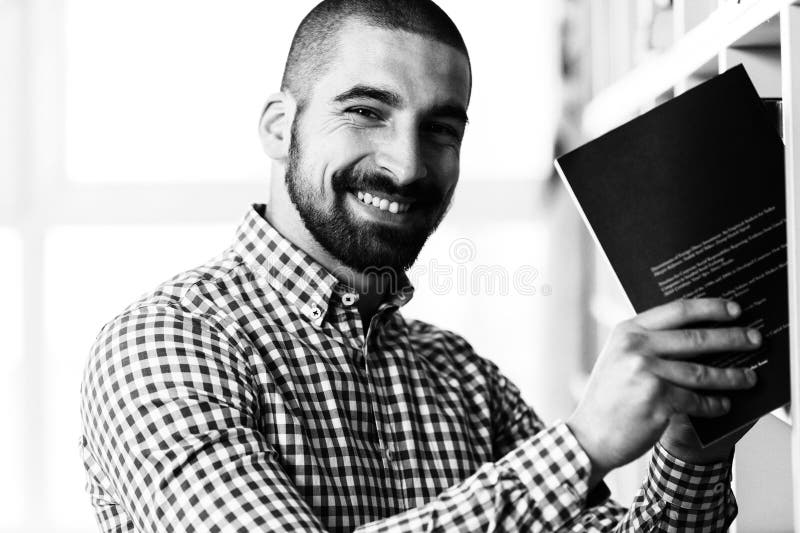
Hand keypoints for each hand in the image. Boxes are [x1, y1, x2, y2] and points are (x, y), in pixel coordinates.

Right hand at [567, 298, 759, 485]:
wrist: (590, 434)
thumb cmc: (608, 398)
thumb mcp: (619, 357)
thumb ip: (649, 342)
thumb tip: (697, 333)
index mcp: (628, 331)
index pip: (677, 310)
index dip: (711, 308)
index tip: (735, 309)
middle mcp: (636, 348)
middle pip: (696, 338)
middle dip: (732, 338)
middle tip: (754, 339)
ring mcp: (646, 374)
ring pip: (702, 372)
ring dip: (732, 376)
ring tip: (749, 377)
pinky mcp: (657, 401)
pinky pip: (696, 400)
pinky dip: (714, 404)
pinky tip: (723, 404)